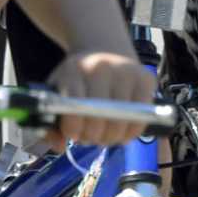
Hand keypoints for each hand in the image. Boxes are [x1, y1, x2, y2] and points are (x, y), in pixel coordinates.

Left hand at [41, 49, 155, 150]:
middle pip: (100, 118)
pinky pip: (140, 120)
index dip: (73, 127)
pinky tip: (121, 129)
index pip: (75, 106)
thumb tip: (58, 146)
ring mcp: (127, 72)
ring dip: (111, 137)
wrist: (104, 50)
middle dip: (93, 136)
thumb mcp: (58, 91)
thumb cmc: (78, 79)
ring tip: (105, 133)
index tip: (73, 134)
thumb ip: (51, 121)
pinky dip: (130, 132)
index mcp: (75, 69)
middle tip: (90, 136)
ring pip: (121, 122)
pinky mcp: (146, 80)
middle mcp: (102, 67)